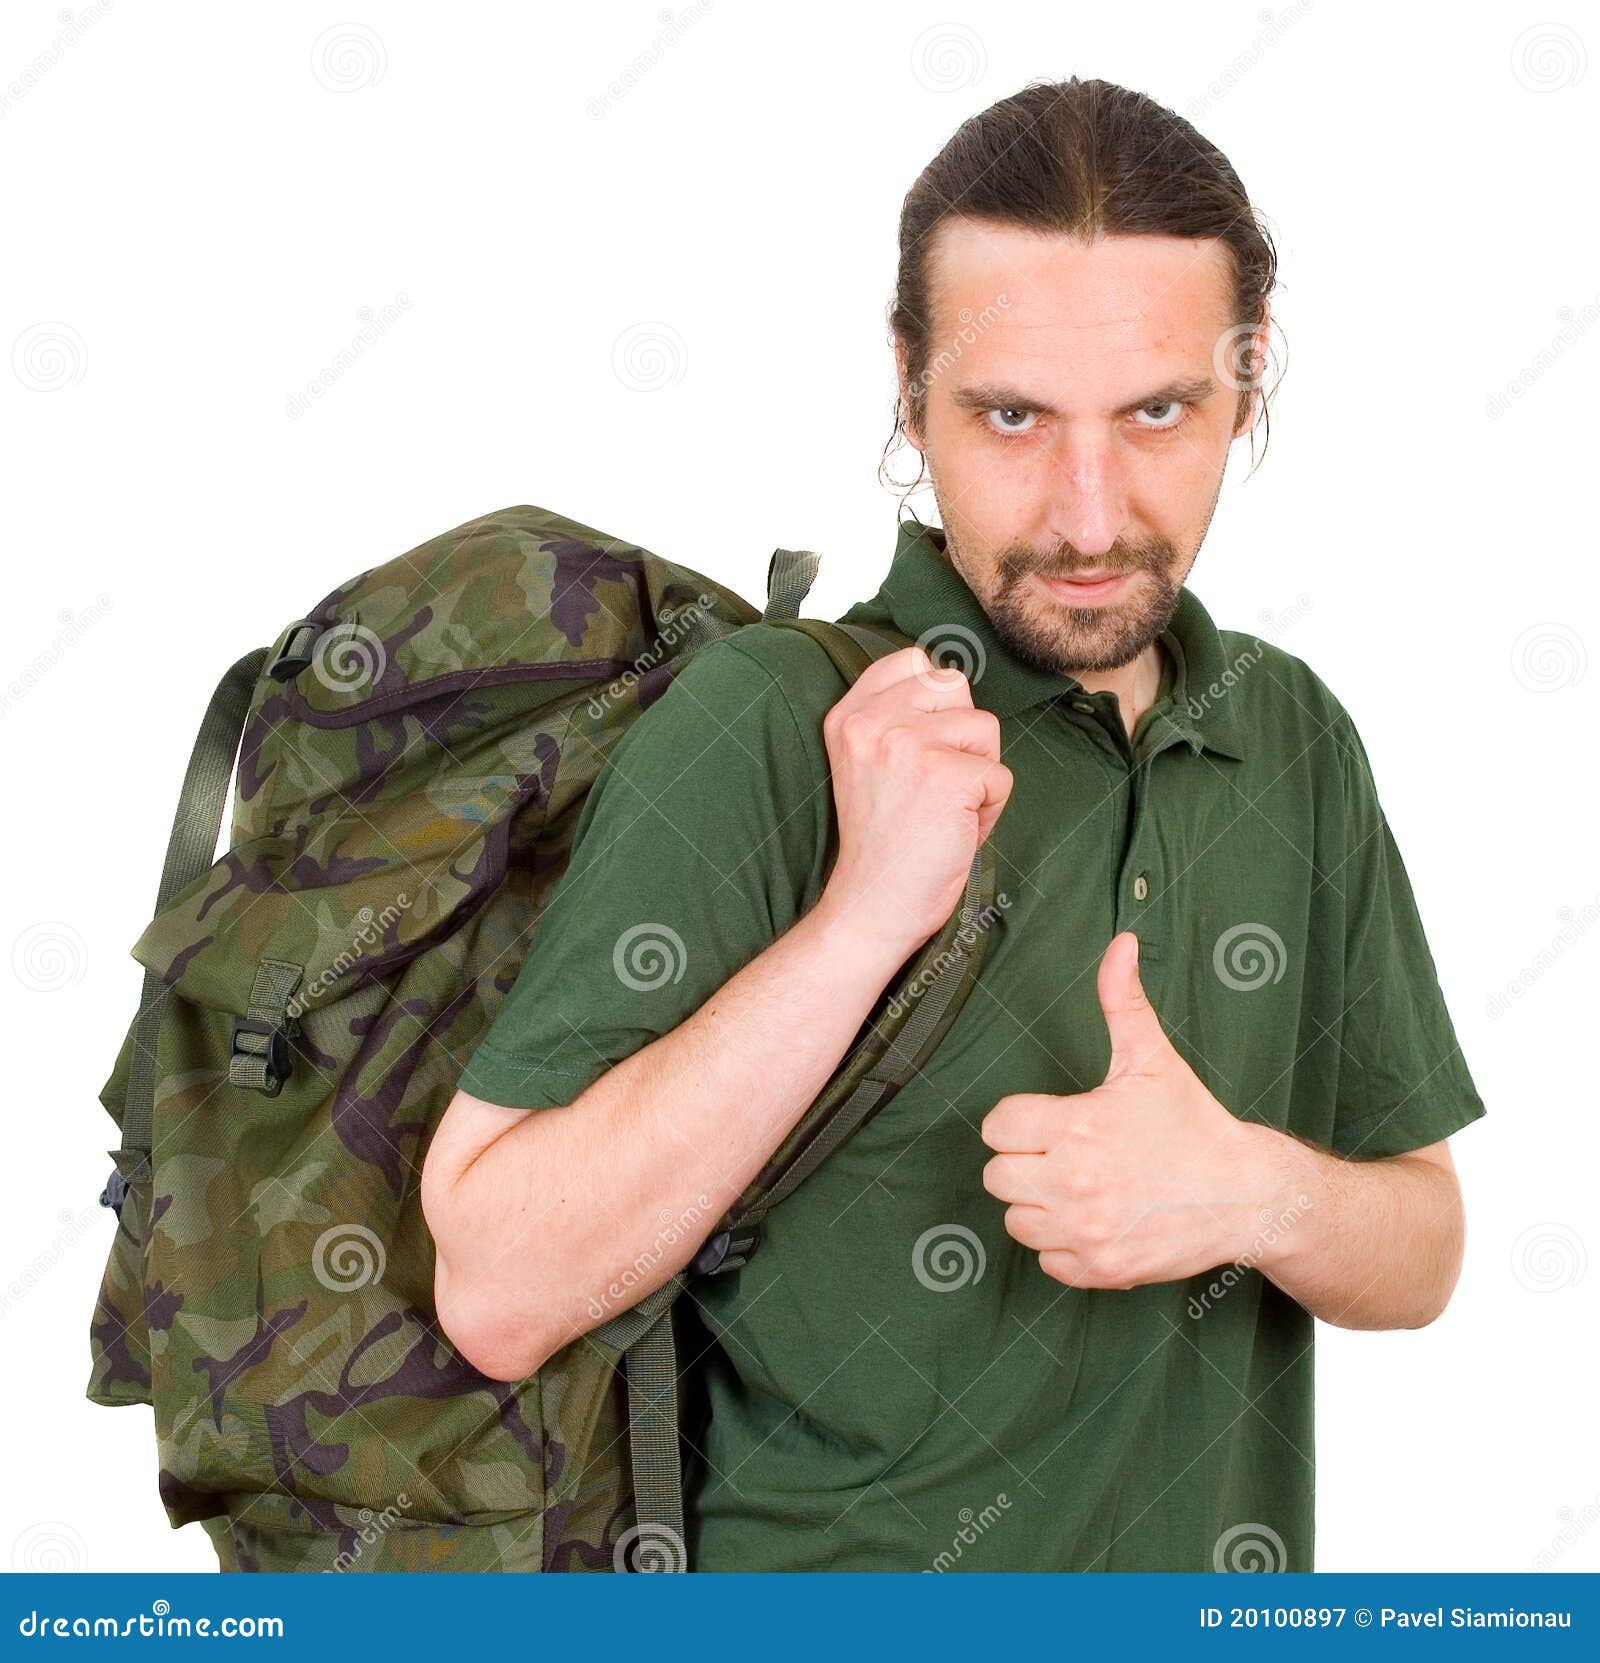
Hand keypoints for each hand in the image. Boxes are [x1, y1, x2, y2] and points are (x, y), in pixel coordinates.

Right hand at [816, 645, 1012, 956]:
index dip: (935, 702)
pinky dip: (990, 809)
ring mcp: (907, 745)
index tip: (920, 748)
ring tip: (944, 810)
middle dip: (961, 736)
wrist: (871, 903)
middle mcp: (872, 722)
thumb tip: (952, 683)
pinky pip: (1000, 775)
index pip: (912, 661)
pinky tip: (955, 831)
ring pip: (984, 729)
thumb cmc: (882, 839)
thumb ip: (896, 715)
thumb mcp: (867, 760)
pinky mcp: (946, 775)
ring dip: (978, 773)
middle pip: (955, 688)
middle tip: (933, 785)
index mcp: (848, 715)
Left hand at [979, 932, 1276, 1289]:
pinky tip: (1091, 1219)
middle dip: (1023, 1160)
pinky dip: (1060, 1244)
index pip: (997, 1126)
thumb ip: (1122, 1000)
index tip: (1049, 1121)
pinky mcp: (1099, 1270)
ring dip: (1037, 1204)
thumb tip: (1121, 943)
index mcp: (1078, 1126)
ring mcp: (1085, 1231)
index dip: (1018, 1121)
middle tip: (1063, 1153)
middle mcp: (1074, 1182)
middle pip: (996, 1174)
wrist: (1246, 1195)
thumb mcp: (1153, 1059)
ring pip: (1014, 1219)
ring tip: (1076, 1185)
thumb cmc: (1193, 1124)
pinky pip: (1044, 1259)